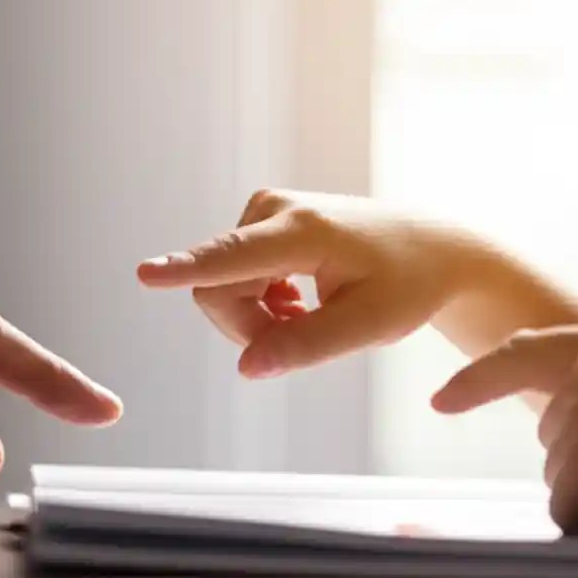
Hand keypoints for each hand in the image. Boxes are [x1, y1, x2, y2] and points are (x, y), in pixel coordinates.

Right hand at [137, 189, 485, 377]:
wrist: (431, 248)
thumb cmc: (408, 284)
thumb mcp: (369, 325)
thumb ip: (307, 346)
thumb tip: (248, 367)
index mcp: (303, 232)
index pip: (232, 257)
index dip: (184, 269)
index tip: (145, 273)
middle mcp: (275, 210)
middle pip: (217, 289)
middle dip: (247, 328)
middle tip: (300, 335)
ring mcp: (267, 212)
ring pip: (222, 286)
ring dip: (258, 317)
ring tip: (309, 314)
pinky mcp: (264, 219)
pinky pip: (234, 275)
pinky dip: (263, 301)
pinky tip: (301, 301)